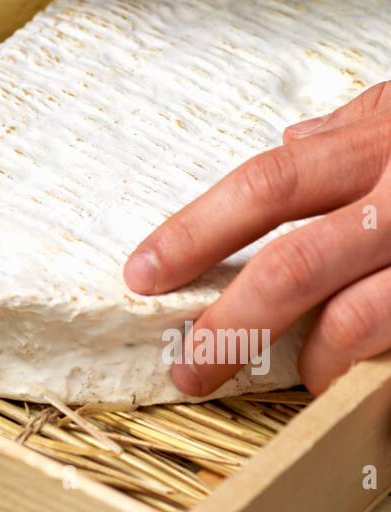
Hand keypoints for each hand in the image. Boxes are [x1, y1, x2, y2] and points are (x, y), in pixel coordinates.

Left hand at [123, 84, 390, 397]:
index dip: (195, 233)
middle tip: (190, 366)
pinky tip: (346, 379)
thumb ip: (350, 131)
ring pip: (354, 320)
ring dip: (310, 362)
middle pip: (292, 266)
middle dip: (229, 323)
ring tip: (293, 378)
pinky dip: (365, 370)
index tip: (143, 274)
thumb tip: (291, 140)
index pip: (265, 187)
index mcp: (372, 148)